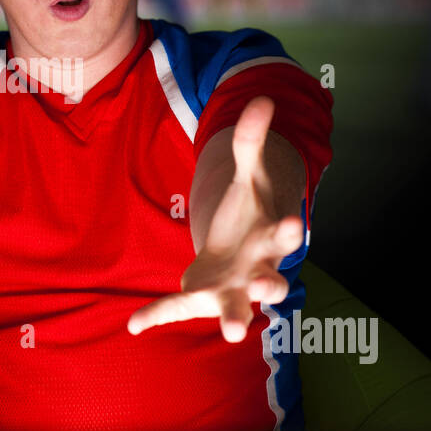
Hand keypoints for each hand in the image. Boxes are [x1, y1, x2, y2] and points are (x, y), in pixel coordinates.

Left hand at [127, 96, 303, 343]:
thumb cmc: (248, 213)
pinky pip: (178, 308)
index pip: (284, 233)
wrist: (239, 252)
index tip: (296, 224)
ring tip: (232, 331)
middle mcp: (257, 271)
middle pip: (271, 281)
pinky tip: (134, 324)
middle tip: (271, 290)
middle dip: (272, 286)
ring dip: (233, 316)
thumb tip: (262, 99)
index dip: (290, 230)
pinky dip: (157, 314)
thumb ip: (252, 140)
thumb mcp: (248, 174)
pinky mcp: (201, 297)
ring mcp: (231, 290)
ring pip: (234, 306)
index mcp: (270, 238)